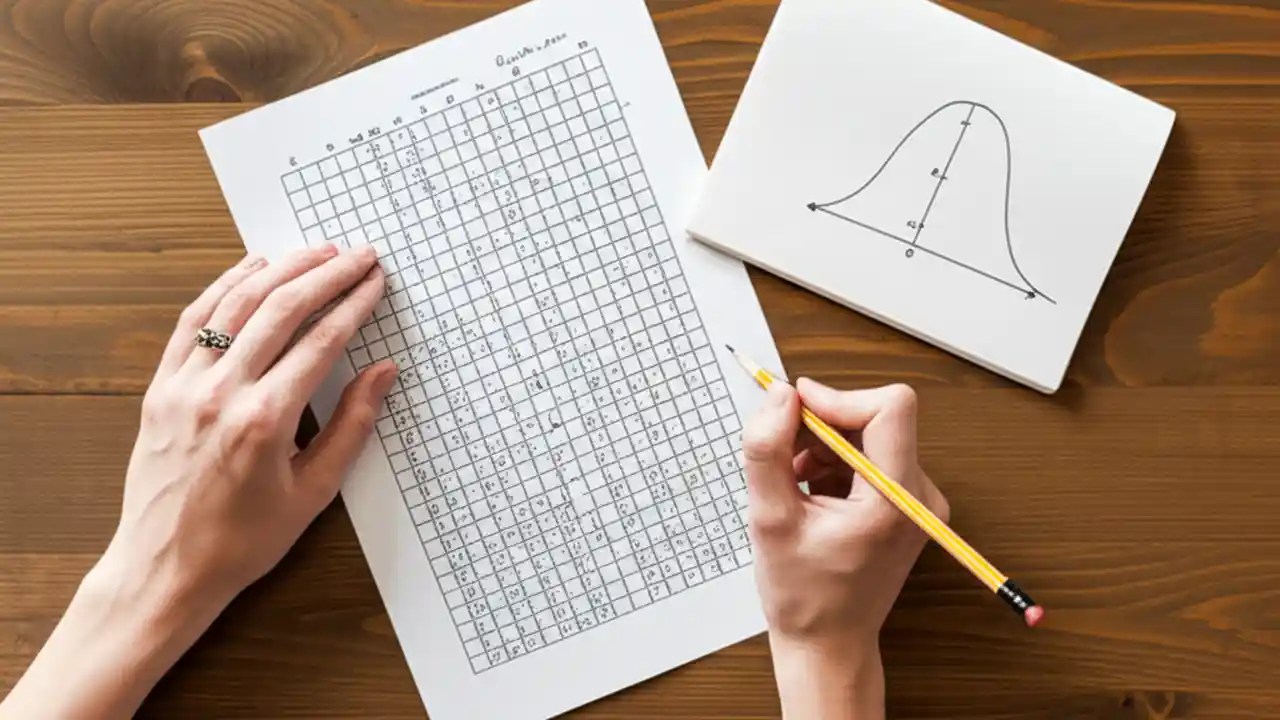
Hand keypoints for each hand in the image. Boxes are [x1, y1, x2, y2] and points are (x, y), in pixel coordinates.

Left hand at [2, 245, 395, 719]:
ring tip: (316, 251)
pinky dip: (224, 287)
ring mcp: (185, 386)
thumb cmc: (243, 541)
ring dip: (280, 270)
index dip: (354, 303)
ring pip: (236, 303)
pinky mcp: (161, 388)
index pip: (320, 341)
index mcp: (266, 420)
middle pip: (282, 309)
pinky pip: (194, 322)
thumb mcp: (314, 492)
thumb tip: (383, 373)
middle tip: (358, 254)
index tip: (376, 280)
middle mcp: (222, 393)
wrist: (165, 568)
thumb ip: (352, 426)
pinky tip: (252, 270)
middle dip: (326, 273)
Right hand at [742, 379, 948, 719]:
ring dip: (824, 447)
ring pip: (868, 434)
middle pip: (876, 418)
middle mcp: (919, 495)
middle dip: (822, 427)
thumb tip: (779, 395)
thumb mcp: (769, 519)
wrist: (829, 644)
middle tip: (783, 455)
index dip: (836, 399)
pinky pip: (869, 455)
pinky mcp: (905, 503)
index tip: (795, 410)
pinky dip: (834, 463)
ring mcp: (916, 500)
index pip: (888, 409)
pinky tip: (810, 493)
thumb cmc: (803, 596)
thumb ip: (768, 451)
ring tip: (794, 484)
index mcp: (895, 501)